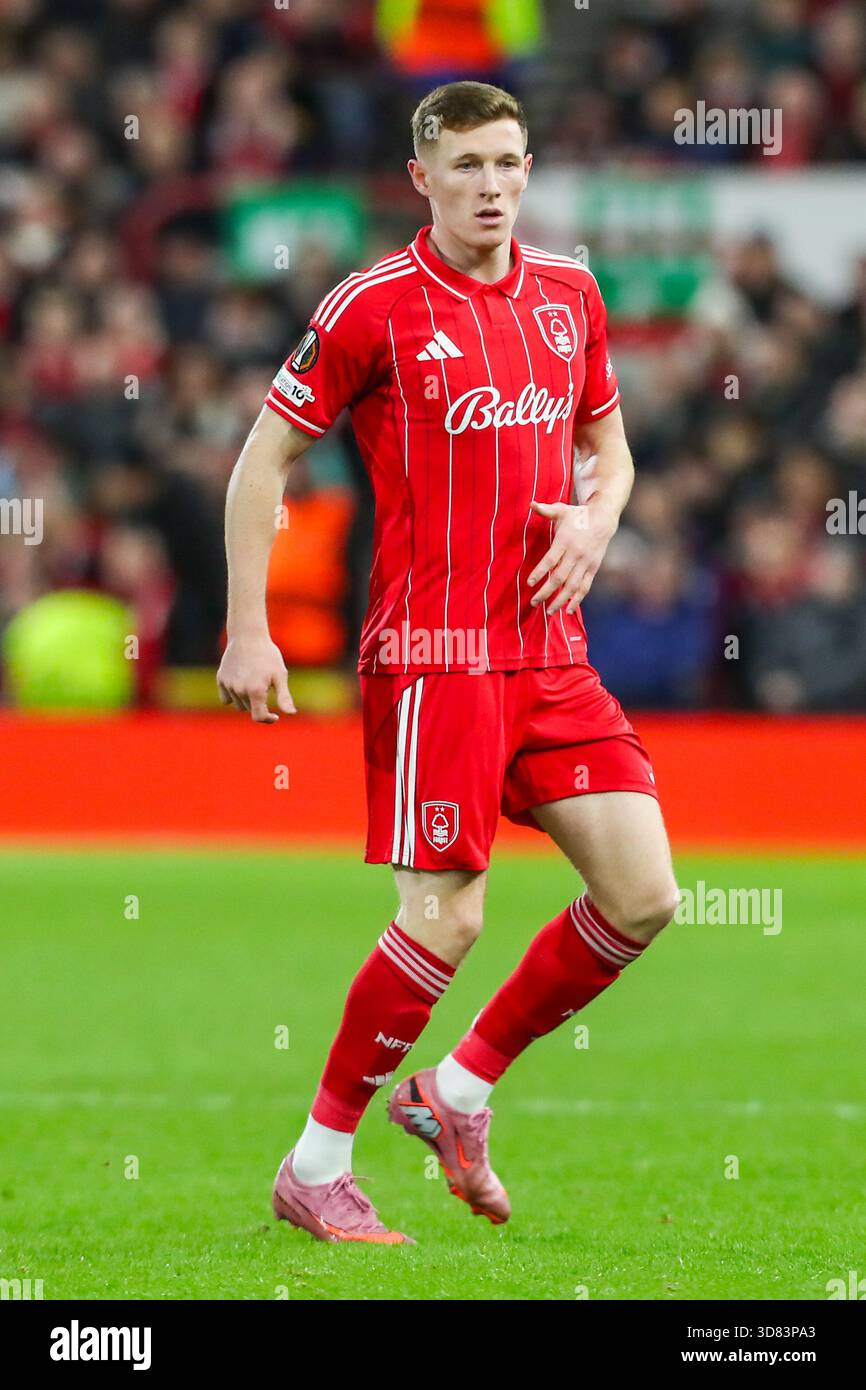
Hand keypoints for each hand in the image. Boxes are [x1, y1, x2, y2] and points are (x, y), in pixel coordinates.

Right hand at [217, 634, 296, 721]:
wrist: (248, 635)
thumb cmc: (268, 655)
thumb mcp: (280, 675)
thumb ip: (284, 696)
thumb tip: (291, 714)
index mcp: (255, 691)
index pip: (259, 717)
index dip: (268, 719)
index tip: (275, 716)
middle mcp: (239, 690)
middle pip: (249, 709)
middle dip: (259, 703)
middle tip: (266, 685)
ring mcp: (228, 685)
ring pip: (238, 704)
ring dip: (246, 700)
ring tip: (254, 681)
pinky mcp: (220, 679)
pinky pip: (226, 698)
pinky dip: (234, 696)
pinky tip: (242, 684)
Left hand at [527, 498, 617, 614]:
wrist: (604, 519)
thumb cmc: (578, 515)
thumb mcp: (562, 510)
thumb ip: (546, 510)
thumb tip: (531, 504)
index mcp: (565, 541)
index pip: (550, 560)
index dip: (540, 573)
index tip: (529, 583)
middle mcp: (576, 554)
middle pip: (559, 577)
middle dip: (546, 592)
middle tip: (533, 602)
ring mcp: (586, 563)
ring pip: (572, 586)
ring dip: (560, 600)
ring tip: (549, 611)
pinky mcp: (593, 569)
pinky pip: (585, 587)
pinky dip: (577, 600)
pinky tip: (568, 610)